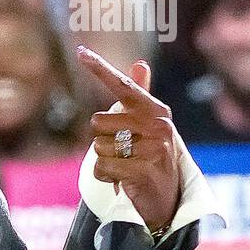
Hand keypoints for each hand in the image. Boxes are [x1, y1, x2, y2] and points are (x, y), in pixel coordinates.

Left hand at [78, 46, 182, 234]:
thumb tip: (140, 63)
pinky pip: (101, 167)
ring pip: (97, 147)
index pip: (123, 86)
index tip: (81, 51)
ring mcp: (153, 148)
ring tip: (126, 166)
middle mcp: (158, 126)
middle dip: (102, 140)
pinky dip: (105, 176)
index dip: (100, 69)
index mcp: (157, 111)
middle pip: (98, 121)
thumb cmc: (153, 156)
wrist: (168, 198)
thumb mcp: (149, 125)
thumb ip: (141, 96)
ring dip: (104, 160)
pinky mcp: (143, 171)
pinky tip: (122, 180)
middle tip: (124, 152)